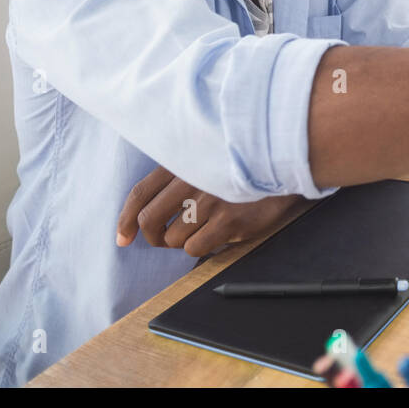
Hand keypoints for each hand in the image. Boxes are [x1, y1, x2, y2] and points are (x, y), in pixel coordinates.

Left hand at [116, 165, 301, 256]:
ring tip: (205, 228)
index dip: (126, 220)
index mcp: (182, 162)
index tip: (123, 238)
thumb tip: (147, 217)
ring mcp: (209, 201)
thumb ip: (178, 179)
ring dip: (183, 240)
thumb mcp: (205, 159)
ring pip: (173, 238)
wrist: (285, 164)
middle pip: (150, 220)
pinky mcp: (228, 220)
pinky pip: (196, 247)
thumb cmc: (242, 166)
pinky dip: (201, 247)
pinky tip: (218, 233)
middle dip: (151, 237)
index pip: (141, 194)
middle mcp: (191, 179)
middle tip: (161, 240)